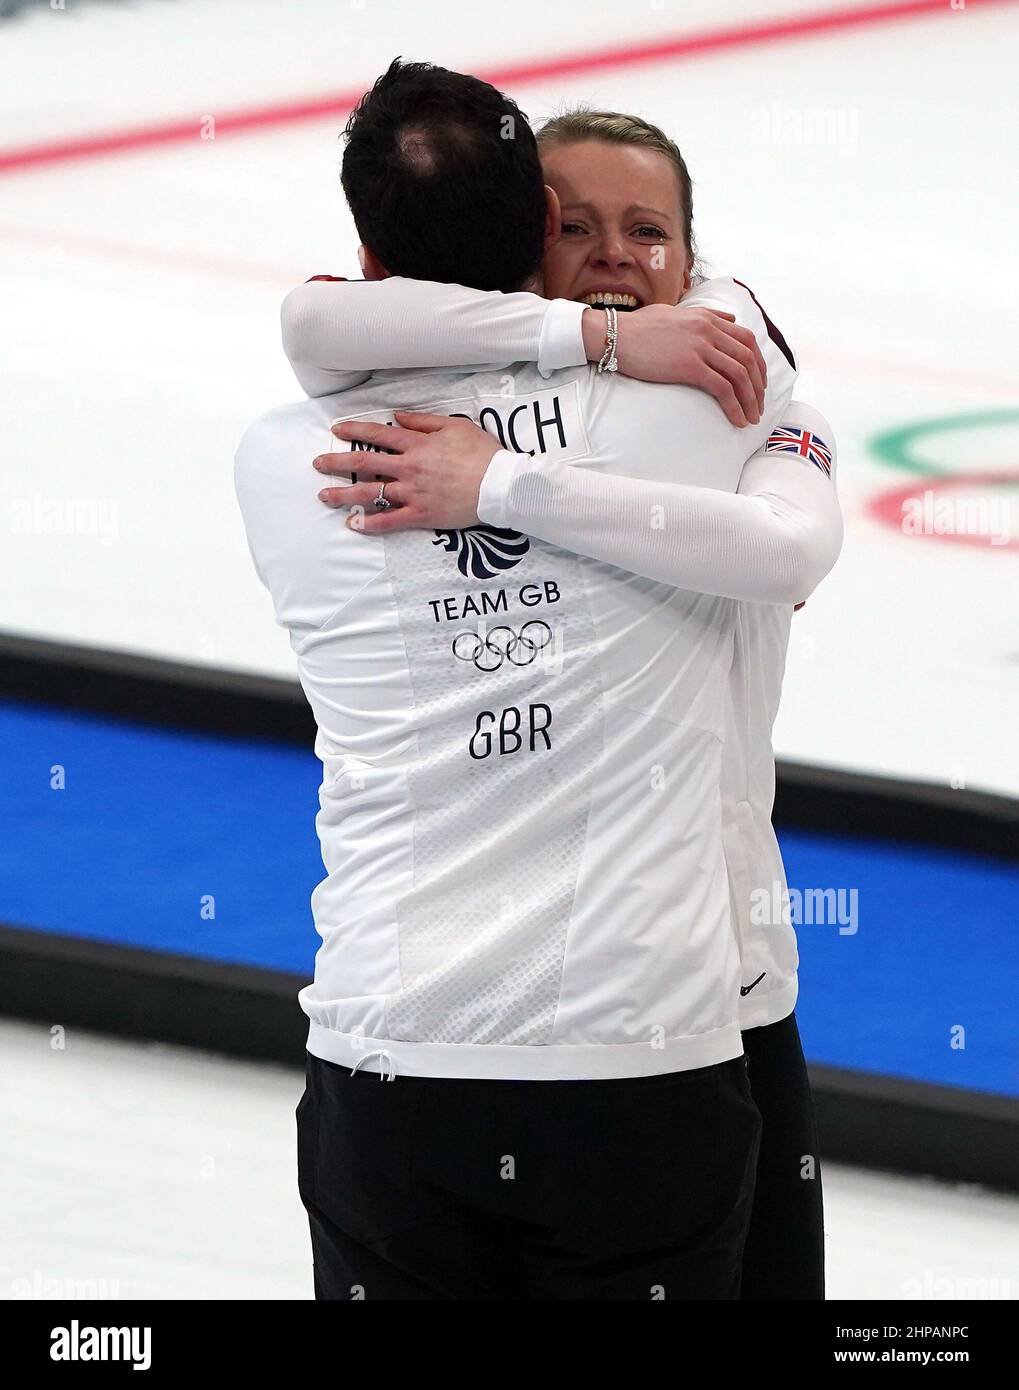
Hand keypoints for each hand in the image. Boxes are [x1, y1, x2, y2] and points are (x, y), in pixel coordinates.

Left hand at [314, 411, 499, 532]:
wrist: (500, 485)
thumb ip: (422, 422)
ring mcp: (413, 493)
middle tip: (317, 463)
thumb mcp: (455, 427)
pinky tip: (353, 524)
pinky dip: (370, 524)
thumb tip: (397, 417)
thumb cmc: (483, 454)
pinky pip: (390, 522)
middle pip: (364, 463)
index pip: (377, 435)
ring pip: (371, 494)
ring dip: (344, 494)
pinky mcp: (421, 515)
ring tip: (324, 495)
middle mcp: (409, 468)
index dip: (354, 430)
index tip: (336, 430)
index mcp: (417, 445)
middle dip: (337, 462)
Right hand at [583, 303, 766, 427]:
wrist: (616, 335)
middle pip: (748, 359)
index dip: (759, 363)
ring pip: (739, 375)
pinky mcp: (689, 367)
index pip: (747, 339)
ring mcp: (700, 348)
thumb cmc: (640, 327)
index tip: (759, 382)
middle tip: (759, 405)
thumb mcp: (677, 313)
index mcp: (708, 318)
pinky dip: (734, 407)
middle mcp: (709, 330)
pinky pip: (722, 389)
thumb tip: (728, 319)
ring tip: (752, 418)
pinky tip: (737, 420)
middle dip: (758, 386)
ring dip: (750, 400)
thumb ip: (706, 315)